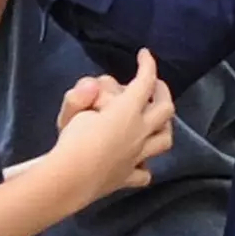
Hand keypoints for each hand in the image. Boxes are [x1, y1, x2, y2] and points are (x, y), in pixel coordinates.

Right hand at [52, 51, 174, 199]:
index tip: (145, 54)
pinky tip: (139, 161)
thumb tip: (92, 86)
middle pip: (165, 109)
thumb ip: (83, 94)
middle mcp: (139, 132)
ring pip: (165, 140)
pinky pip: (144, 173)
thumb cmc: (72, 142)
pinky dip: (144, 165)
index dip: (148, 64)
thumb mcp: (72, 111)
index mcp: (127, 112)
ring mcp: (137, 157)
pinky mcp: (128, 178)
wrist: (69, 181)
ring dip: (164, 127)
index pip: (144, 82)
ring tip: (156, 120)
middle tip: (154, 85)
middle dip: (162, 92)